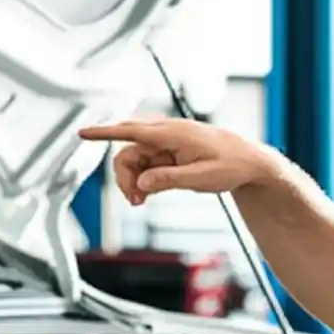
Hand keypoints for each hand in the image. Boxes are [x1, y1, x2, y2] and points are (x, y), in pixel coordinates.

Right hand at [78, 118, 269, 204]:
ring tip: (142, 202)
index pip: (131, 131)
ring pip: (135, 159)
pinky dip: (143, 179)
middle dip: (124, 176)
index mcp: (174, 134)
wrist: (250, 162)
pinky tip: (149, 193)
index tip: (83, 133)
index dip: (104, 133)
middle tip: (135, 202)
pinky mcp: (170, 152)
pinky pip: (147, 164)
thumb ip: (169, 180)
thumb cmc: (231, 165)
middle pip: (128, 150)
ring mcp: (168, 143)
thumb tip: (142, 184)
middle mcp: (167, 134)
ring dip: (134, 181)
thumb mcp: (201, 178)